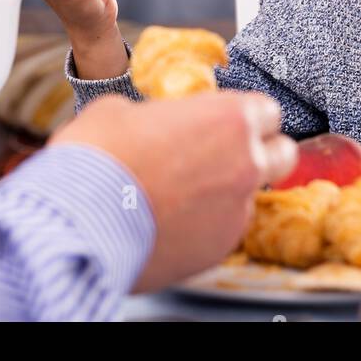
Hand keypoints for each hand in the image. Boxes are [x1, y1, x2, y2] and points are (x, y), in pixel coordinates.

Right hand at [49, 91, 296, 292]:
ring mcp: (236, 211)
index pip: (267, 110)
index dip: (244, 116)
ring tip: (181, 195)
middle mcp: (246, 163)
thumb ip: (154, 116)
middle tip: (222, 155)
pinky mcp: (217, 250)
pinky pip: (221, 230)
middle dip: (260, 153)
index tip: (224, 122)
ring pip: (249, 197)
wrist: (78, 219)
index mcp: (229, 118)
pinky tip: (168, 222)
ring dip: (226, 193)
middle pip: (282, 154)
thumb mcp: (119, 111)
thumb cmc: (98, 156)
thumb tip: (148, 124)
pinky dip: (203, 225)